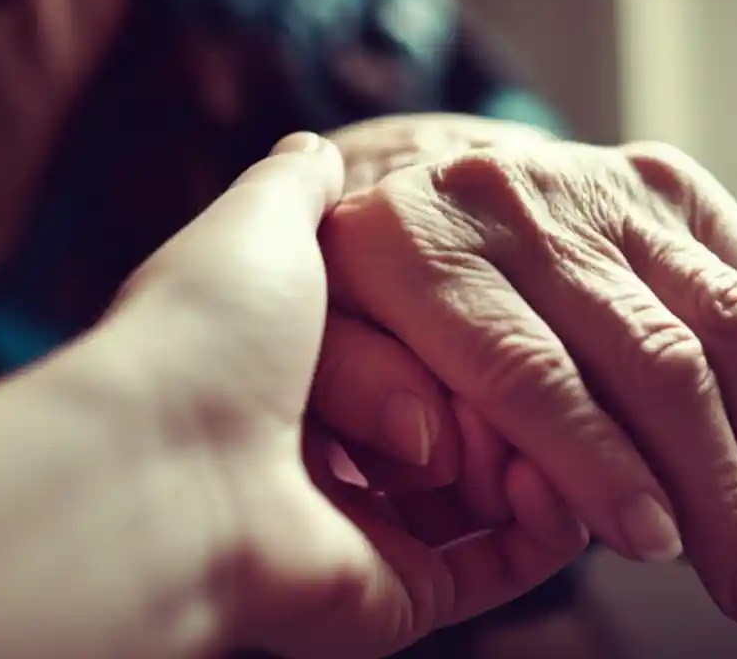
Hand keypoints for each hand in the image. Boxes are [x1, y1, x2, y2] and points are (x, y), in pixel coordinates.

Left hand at [113, 132, 587, 657]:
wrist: (176, 455)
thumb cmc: (215, 331)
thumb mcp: (263, 222)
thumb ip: (300, 188)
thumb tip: (322, 148)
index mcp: (308, 366)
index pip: (433, 339)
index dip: (475, 323)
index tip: (517, 292)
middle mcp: (339, 448)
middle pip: (472, 412)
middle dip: (511, 395)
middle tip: (511, 379)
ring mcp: (373, 524)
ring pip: (499, 484)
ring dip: (543, 455)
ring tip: (549, 439)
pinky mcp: (401, 588)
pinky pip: (502, 559)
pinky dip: (544, 524)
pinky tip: (560, 491)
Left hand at [319, 128, 736, 628]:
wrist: (380, 213)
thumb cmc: (329, 316)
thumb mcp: (305, 351)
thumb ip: (357, 391)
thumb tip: (435, 445)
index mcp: (409, 242)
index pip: (529, 372)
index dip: (597, 465)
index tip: (652, 546)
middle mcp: (510, 194)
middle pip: (647, 353)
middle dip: (711, 487)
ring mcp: (595, 179)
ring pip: (719, 322)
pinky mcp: (662, 182)